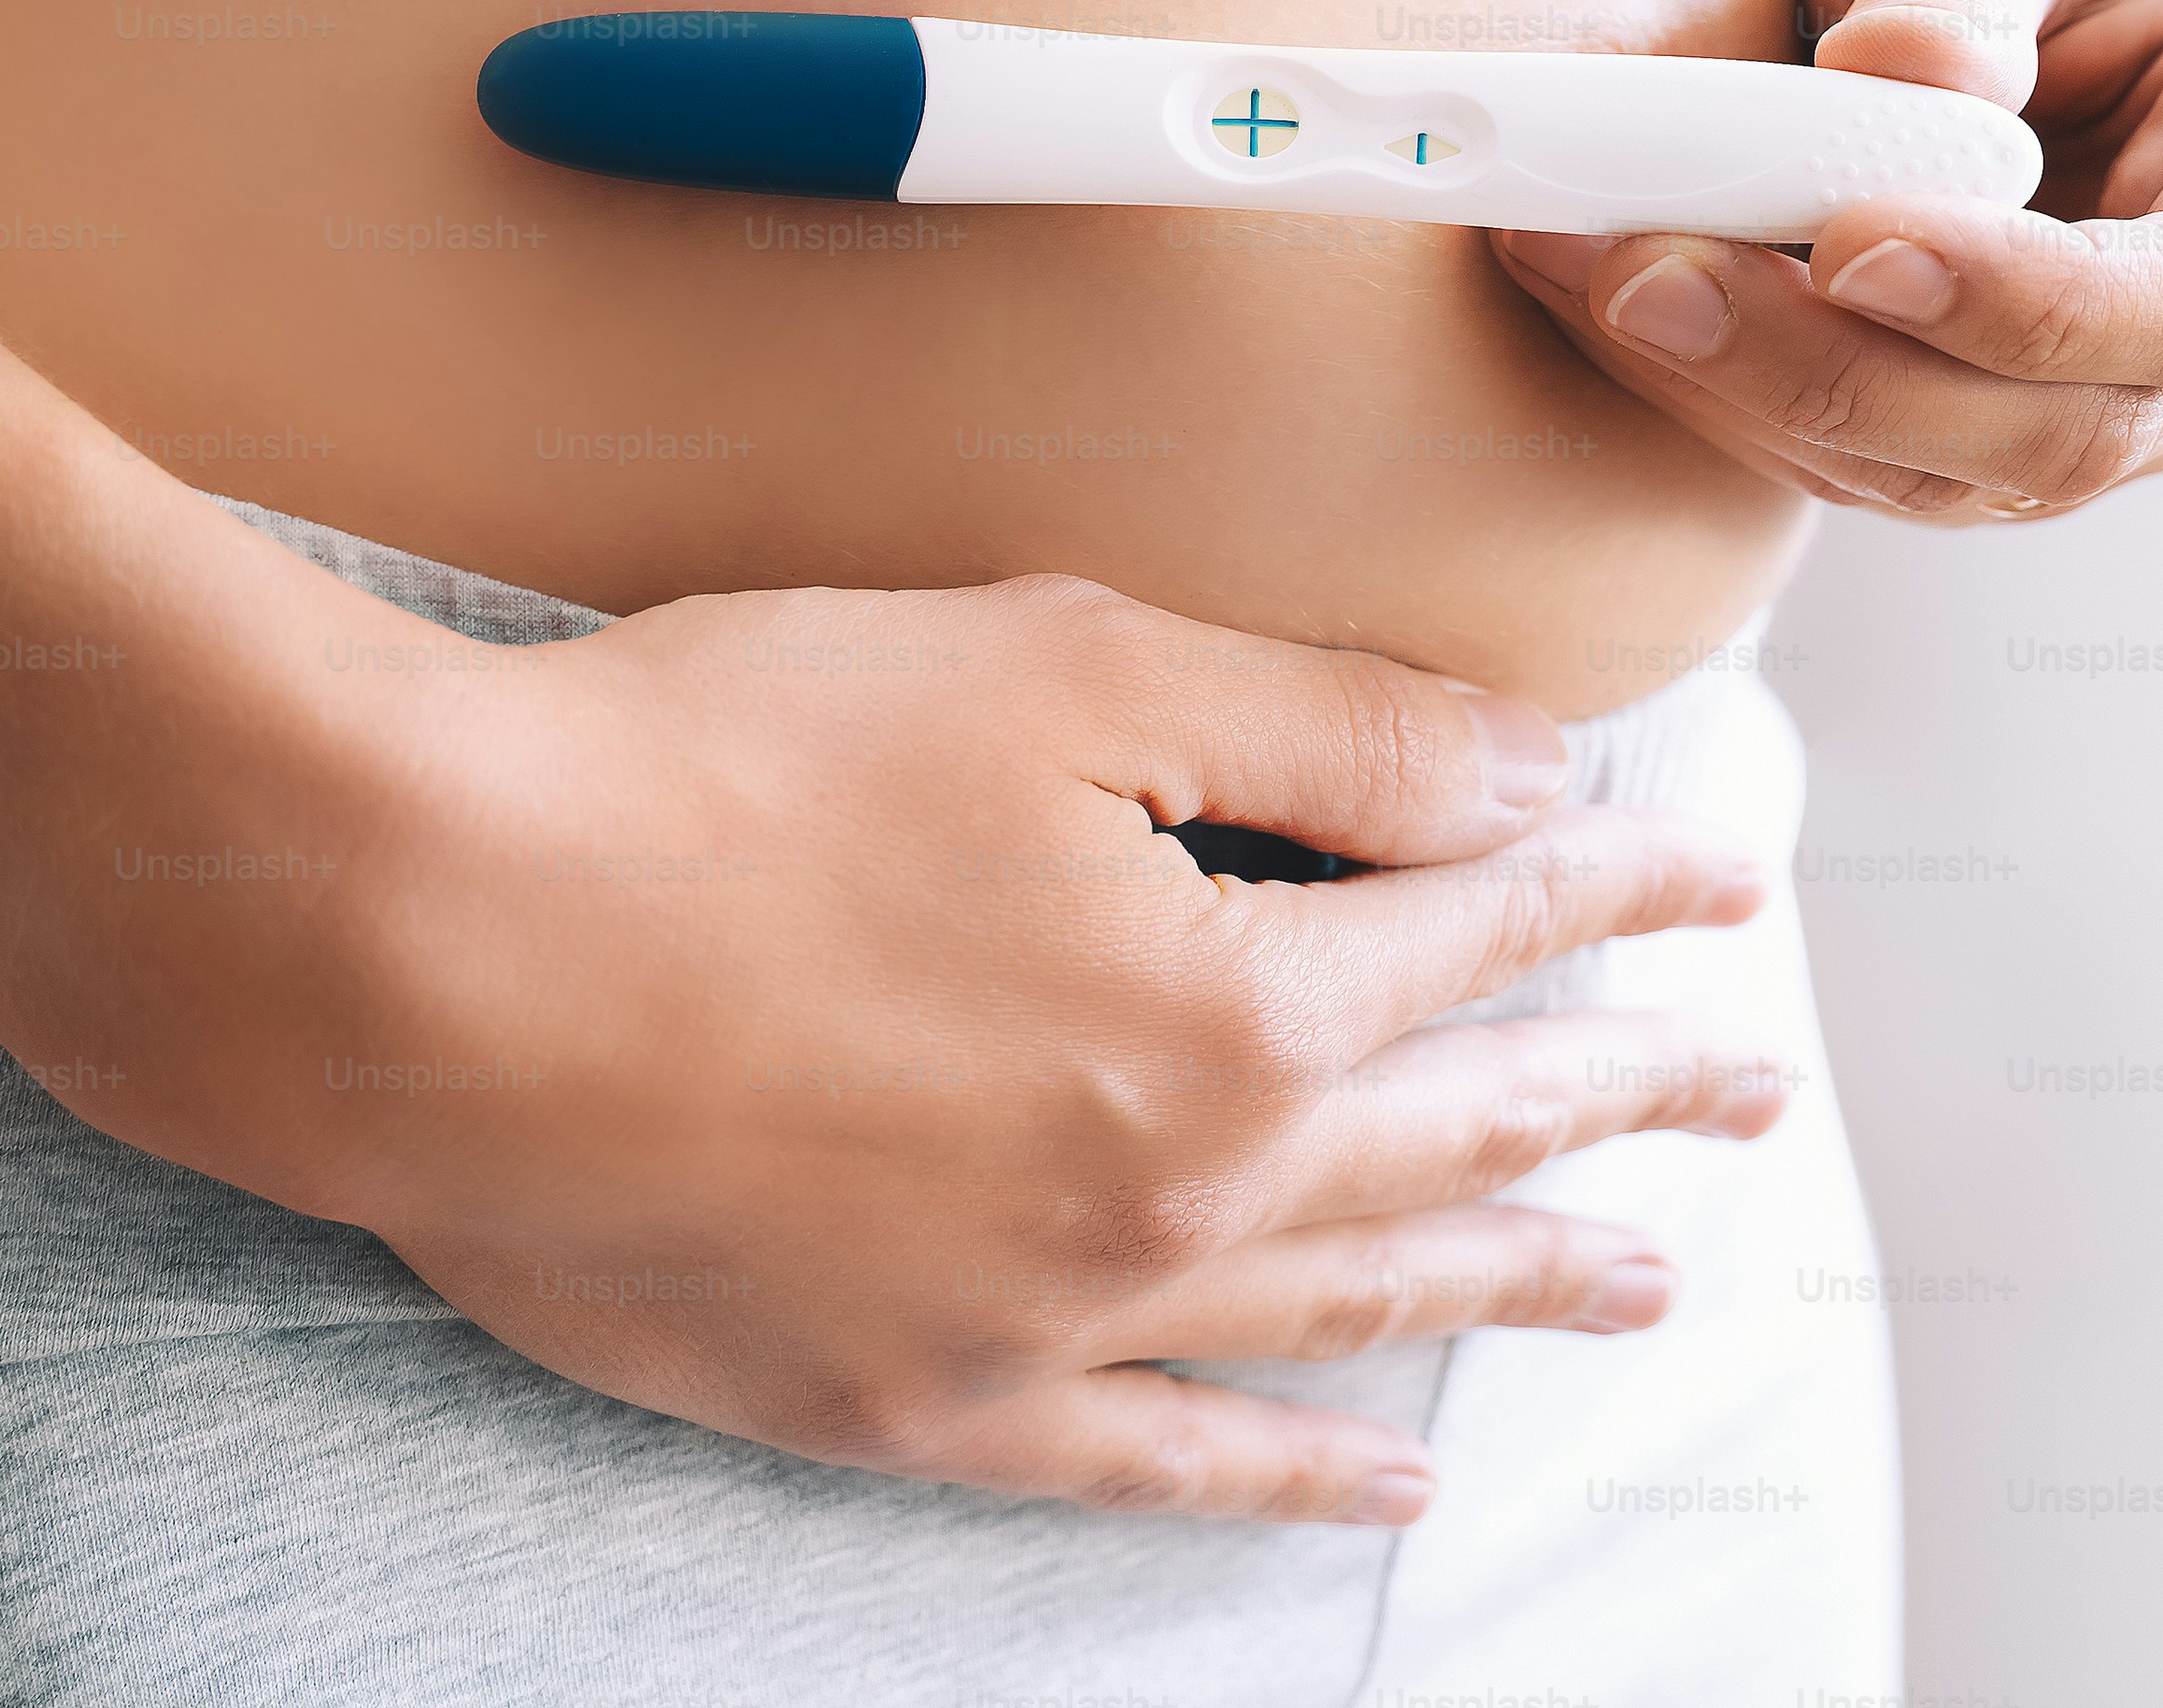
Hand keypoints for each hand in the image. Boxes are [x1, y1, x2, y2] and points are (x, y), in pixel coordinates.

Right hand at [67, 571, 1783, 1528]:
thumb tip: (1529, 776)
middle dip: (1621, 1096)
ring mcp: (1050, 1325)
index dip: (1618, 891)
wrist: (415, 948)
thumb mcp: (1060, 673)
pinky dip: (1290, 1476)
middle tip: (1747, 1096)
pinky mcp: (909, 1406)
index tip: (1719, 884)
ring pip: (1351, 1305)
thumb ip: (1328, 735)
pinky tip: (1387, 1489)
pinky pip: (1158, 1465)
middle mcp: (1182, 1196)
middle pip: (1464, 1137)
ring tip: (1645, 1286)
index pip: (1489, 929)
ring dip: (1513, 1287)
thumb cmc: (723, 765)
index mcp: (1238, 1006)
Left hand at [1495, 0, 2162, 520]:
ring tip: (1595, 271)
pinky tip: (1608, 298)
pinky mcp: (1989, 440)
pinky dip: (1724, 397)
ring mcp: (2124, 399)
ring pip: (1954, 475)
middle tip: (1657, 280)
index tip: (1858, 246)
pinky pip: (1863, 465)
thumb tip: (1899, 89)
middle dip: (1853, 369)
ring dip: (1756, 393)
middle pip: (2080, 426)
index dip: (2045, 302)